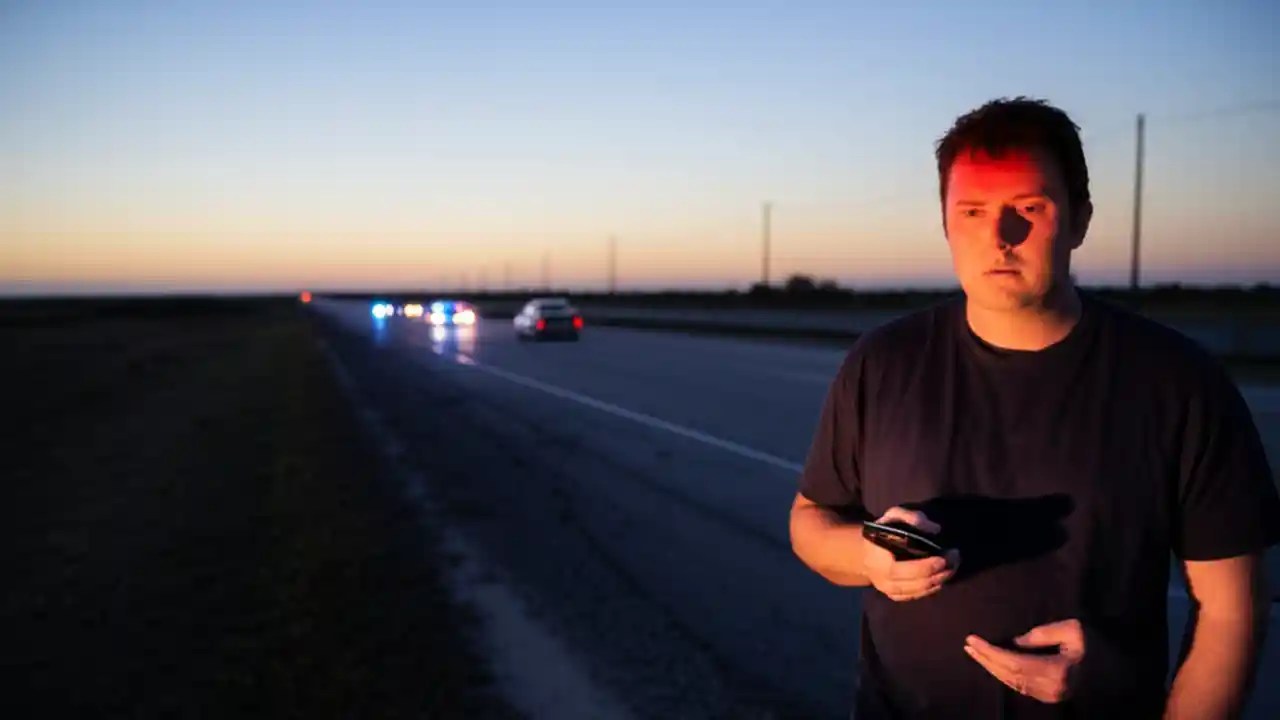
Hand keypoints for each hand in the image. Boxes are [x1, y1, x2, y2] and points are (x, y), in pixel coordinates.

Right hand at [861, 506, 960, 601]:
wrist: (864, 553)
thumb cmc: (881, 533)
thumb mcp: (893, 516)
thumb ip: (912, 518)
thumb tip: (935, 530)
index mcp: (881, 562)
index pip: (910, 570)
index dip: (930, 565)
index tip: (946, 556)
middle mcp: (884, 581)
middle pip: (919, 583)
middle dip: (942, 572)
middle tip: (956, 559)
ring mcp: (889, 591)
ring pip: (920, 591)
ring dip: (940, 581)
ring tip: (953, 567)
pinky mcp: (894, 596)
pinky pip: (916, 596)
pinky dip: (931, 589)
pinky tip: (940, 578)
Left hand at [965, 618, 1122, 703]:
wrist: (1119, 667)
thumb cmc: (1096, 642)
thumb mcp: (1071, 629)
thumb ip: (1040, 634)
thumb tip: (1012, 642)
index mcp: (1057, 671)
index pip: (1013, 662)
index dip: (990, 652)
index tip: (973, 640)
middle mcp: (1051, 688)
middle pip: (1009, 675)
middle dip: (986, 660)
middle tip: (968, 645)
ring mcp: (1051, 696)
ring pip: (1012, 684)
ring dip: (991, 668)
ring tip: (974, 653)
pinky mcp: (1051, 697)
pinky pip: (1020, 687)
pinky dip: (1003, 675)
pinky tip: (992, 664)